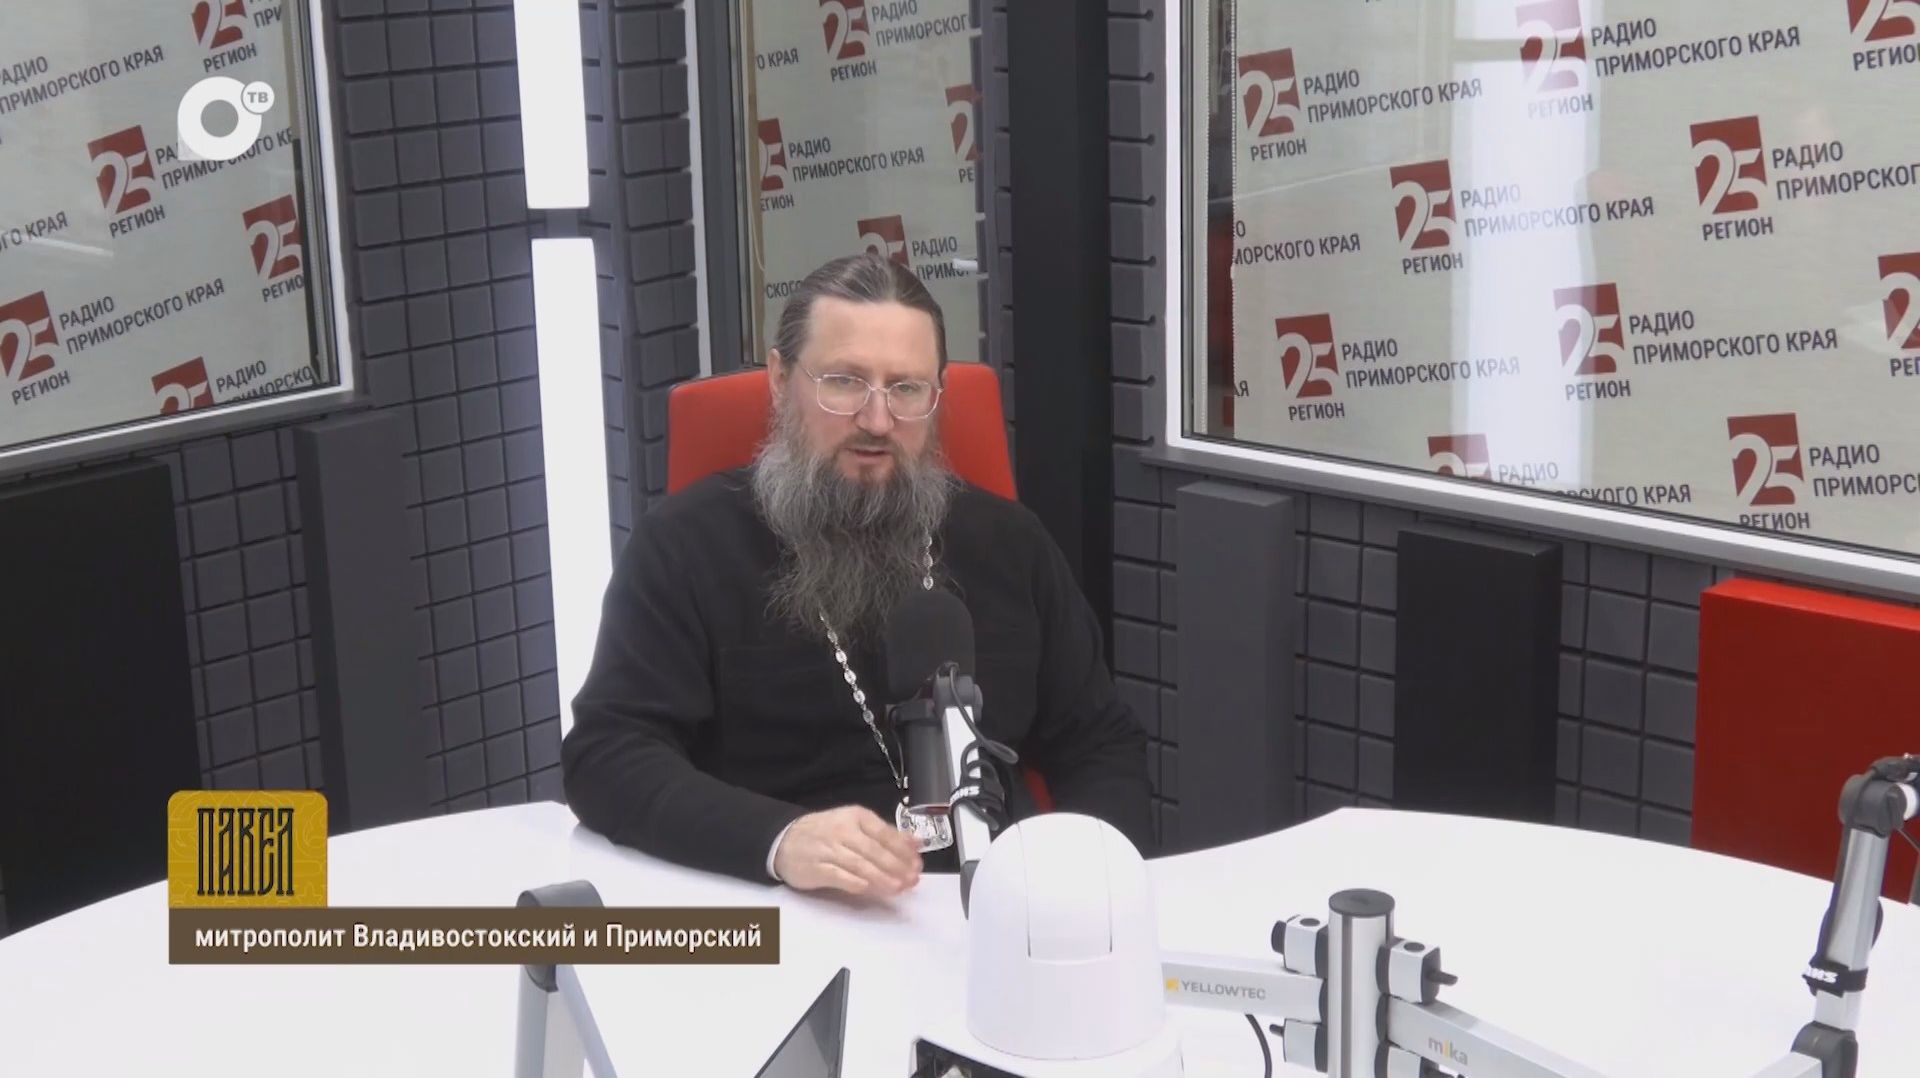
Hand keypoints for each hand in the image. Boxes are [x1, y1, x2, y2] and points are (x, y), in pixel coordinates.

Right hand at [772, 805, 921, 895]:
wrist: (784, 840)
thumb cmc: (825, 833)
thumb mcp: (854, 825)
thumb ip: (885, 834)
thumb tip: (915, 843)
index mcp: (856, 817)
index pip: (885, 833)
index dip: (903, 850)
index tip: (917, 863)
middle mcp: (843, 831)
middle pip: (875, 851)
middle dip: (897, 867)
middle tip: (912, 880)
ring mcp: (829, 849)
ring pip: (860, 865)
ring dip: (882, 878)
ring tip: (898, 888)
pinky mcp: (817, 868)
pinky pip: (839, 876)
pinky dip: (855, 883)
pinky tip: (868, 889)